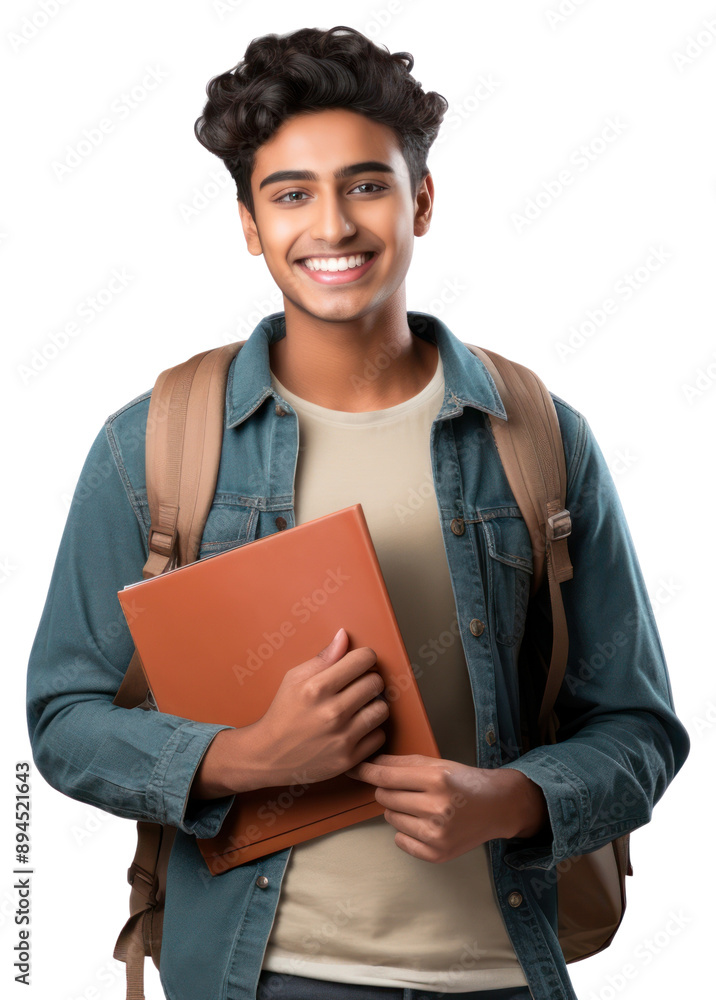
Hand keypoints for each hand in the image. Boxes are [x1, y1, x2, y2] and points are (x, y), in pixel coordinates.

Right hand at [191, 628, 388, 797]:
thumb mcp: (294, 679)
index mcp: (317, 688)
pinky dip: (371, 731)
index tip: (359, 663)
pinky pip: (379, 735)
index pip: (363, 659)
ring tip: (359, 707)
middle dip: (369, 680)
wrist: (269, 755)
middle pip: (376, 682)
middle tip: (357, 686)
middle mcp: (332, 712)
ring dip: (373, 705)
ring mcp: (342, 737)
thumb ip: (323, 658)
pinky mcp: (349, 759)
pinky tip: (356, 728)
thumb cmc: (283, 713)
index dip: (364, 658)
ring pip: (382, 709)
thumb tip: (344, 636)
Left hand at [345, 754, 549, 863]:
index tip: (354, 769)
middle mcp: (437, 807)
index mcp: (437, 779)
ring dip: (398, 810)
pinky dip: (405, 831)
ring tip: (421, 805)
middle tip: (407, 788)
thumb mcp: (437, 764)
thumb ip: (403, 763)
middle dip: (388, 790)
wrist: (497, 807)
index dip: (366, 771)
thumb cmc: (466, 782)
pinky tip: (424, 822)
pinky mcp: (437, 853)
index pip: (387, 776)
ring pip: (390, 818)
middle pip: (385, 797)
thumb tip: (371, 764)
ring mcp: (437, 834)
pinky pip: (400, 840)